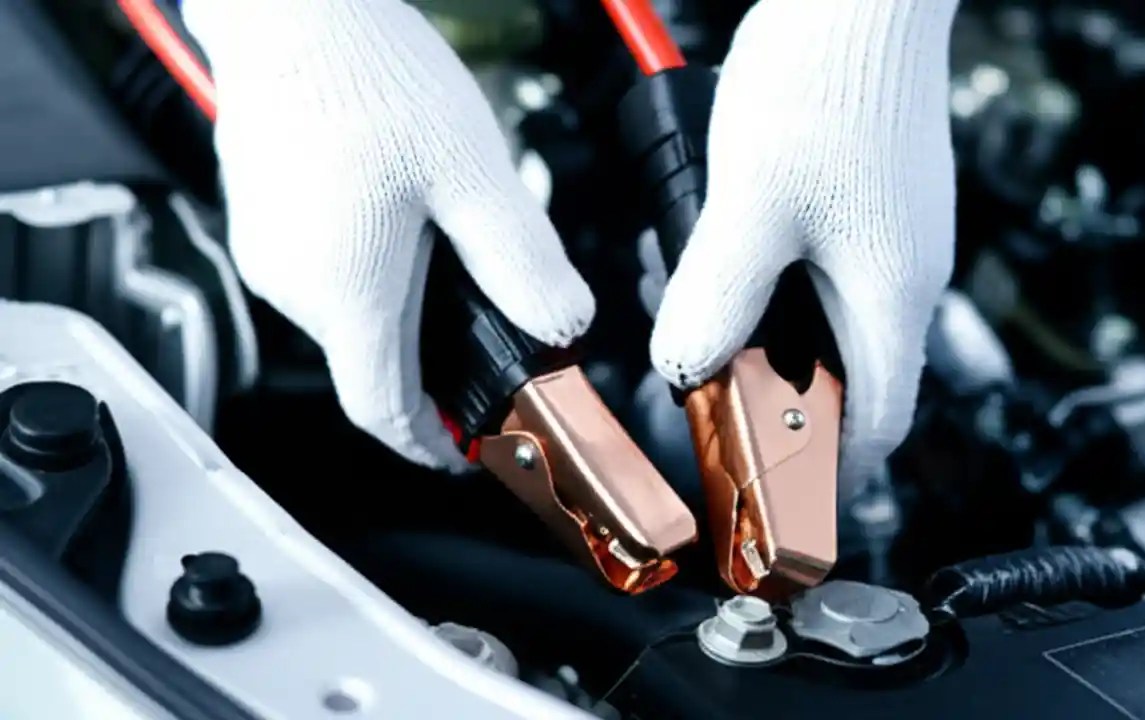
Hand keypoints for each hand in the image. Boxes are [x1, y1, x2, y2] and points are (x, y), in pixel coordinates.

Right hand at [183, 0, 593, 470]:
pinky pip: (325, 269)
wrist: (291, 10)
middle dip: (435, 360)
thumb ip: (524, 264)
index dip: (431, 447)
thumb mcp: (474, 178)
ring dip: (407, 306)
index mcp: (348, 294)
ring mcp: (268, 251)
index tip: (466, 455)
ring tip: (453, 252)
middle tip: (492, 328)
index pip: (384, 413)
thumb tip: (564, 326)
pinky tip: (406, 217)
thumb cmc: (369, 78)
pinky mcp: (262, 216)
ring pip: (351, 312)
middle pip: (375, 360)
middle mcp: (295, 287)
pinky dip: (373, 268)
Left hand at [648, 0, 958, 487]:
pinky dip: (763, 279)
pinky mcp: (867, 201)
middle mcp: (903, 274)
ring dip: (753, 328)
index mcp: (889, 294)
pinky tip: (714, 246)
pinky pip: (816, 269)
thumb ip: (717, 295)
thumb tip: (687, 367)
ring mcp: (890, 235)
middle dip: (765, 390)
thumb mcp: (750, 203)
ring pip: (820, 320)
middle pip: (841, 377)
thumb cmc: (825, 83)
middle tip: (696, 372)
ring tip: (686, 296)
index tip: (772, 490)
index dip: (825, 471)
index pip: (874, 424)